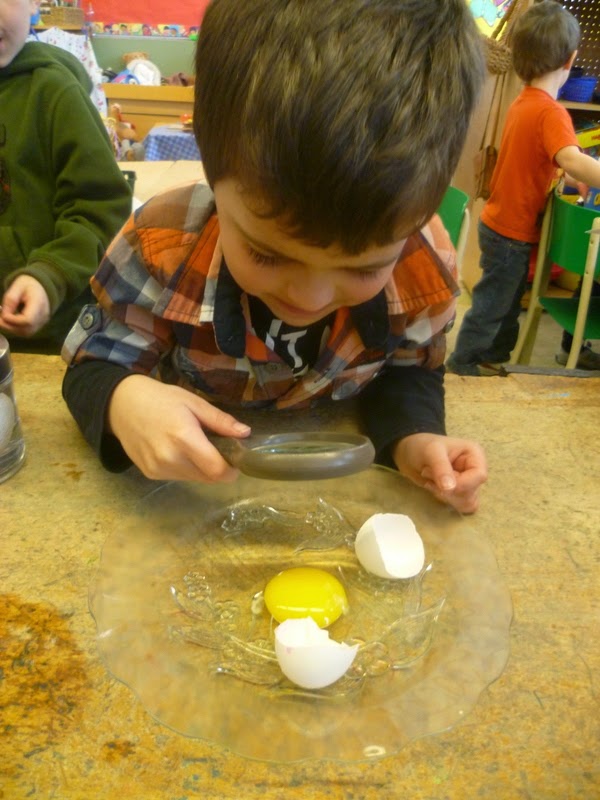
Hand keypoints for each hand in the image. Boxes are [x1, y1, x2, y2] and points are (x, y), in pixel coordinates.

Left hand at [0, 276, 50, 335]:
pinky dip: (15, 328)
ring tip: (3, 318)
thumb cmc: (28, 285)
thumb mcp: (17, 286)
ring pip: (25, 333)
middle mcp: (43, 315)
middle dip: (9, 326)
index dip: (13, 320)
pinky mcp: (39, 325)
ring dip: (11, 328)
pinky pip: (26, 331)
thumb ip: (10, 300)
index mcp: (39, 303)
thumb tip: (4, 316)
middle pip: (26, 329)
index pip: (27, 320)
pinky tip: (10, 320)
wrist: (41, 287)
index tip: (3, 314)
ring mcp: (42, 322)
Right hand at [107, 374, 251, 481]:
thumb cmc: (161, 399)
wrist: (120, 405)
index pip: (217, 470)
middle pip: (208, 478)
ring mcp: (158, 469)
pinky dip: (186, 469)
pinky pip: (179, 478)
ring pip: (195, 480)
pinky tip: (178, 451)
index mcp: (184, 438)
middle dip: (219, 467)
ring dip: (202, 469)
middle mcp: (170, 459)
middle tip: (217, 448)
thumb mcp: (193, 402)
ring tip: (195, 447)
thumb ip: (220, 421)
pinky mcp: (151, 474)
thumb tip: (245, 433)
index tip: (237, 459)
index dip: (232, 469)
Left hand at [392, 432, 486, 513]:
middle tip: (429, 474)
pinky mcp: (461, 493)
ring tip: (431, 480)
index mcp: (475, 454)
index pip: (479, 476)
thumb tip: (450, 488)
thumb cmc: (422, 447)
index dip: (461, 484)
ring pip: (467, 503)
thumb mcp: (430, 452)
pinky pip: (461, 506)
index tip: (440, 481)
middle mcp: (476, 470)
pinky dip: (446, 501)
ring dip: (445, 496)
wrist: (410, 454)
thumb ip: (441, 468)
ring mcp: (469, 483)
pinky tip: (434, 488)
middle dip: (448, 490)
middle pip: (472, 493)